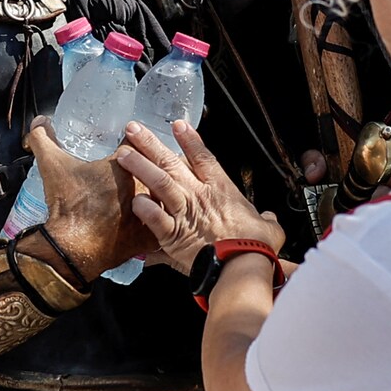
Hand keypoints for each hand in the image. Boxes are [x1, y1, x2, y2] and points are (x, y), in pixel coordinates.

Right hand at [29, 117, 151, 276]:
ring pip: (168, 194)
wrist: (71, 247)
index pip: (136, 142)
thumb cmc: (67, 205)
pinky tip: (165, 220)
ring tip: (163, 189)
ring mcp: (149, 210)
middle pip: (159, 166)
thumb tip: (39, 121)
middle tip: (151, 163)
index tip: (130, 142)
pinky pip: (167, 225)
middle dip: (155, 163)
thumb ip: (42, 138)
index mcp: (124, 164)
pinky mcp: (151, 234)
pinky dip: (166, 222)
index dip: (133, 140)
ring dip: (166, 191)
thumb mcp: (51, 166)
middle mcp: (141, 184)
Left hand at [118, 120, 282, 273]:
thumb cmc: (256, 247)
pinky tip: (132, 198)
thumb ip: (266, 220)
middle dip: (151, 144)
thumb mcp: (269, 228)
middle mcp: (199, 196)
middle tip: (133, 130)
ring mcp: (184, 213)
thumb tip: (269, 219)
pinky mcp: (174, 235)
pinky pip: (154, 217)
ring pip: (158, 182)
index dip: (189, 140)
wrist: (244, 266)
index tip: (177, 125)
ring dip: (139, 166)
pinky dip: (143, 208)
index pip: (203, 157)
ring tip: (122, 154)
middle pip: (171, 162)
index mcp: (222, 190)